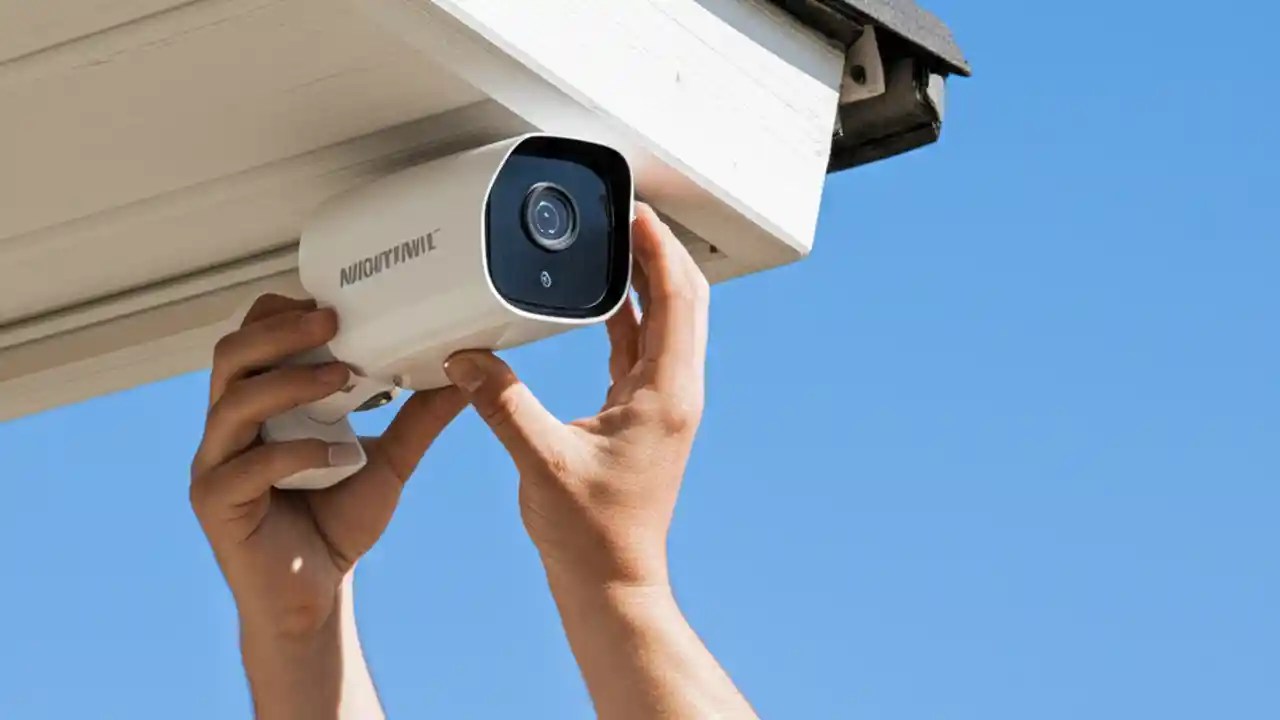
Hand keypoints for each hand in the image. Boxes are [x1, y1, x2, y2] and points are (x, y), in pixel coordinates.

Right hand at [190, 294, 464, 634]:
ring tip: (344, 378)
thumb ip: (417, 417)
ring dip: (291, 383)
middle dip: (281, 332)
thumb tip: (464, 373)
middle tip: (333, 321)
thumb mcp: (388, 460)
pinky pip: (248, 464)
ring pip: (233, 401)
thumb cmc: (338, 520)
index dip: (282, 313)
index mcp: (258, 405)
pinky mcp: (215, 503)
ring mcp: (215, 463)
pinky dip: (297, 453)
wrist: (316, 594)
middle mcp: (228, 426)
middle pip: (231, 355)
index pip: (251, 338)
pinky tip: (339, 455)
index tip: (333, 303)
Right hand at [442, 203, 708, 589]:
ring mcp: (663, 404)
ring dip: (648, 279)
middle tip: (628, 214)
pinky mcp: (645, 415)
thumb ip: (502, 403)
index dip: (659, 248)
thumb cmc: (591, 533)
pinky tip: (604, 298)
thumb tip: (465, 358)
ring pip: (668, 321)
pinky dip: (630, 313)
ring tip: (617, 241)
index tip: (637, 212)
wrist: (611, 580)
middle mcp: (674, 393)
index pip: (678, 298)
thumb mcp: (540, 460)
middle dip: (659, 251)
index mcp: (665, 394)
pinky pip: (643, 346)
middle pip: (684, 300)